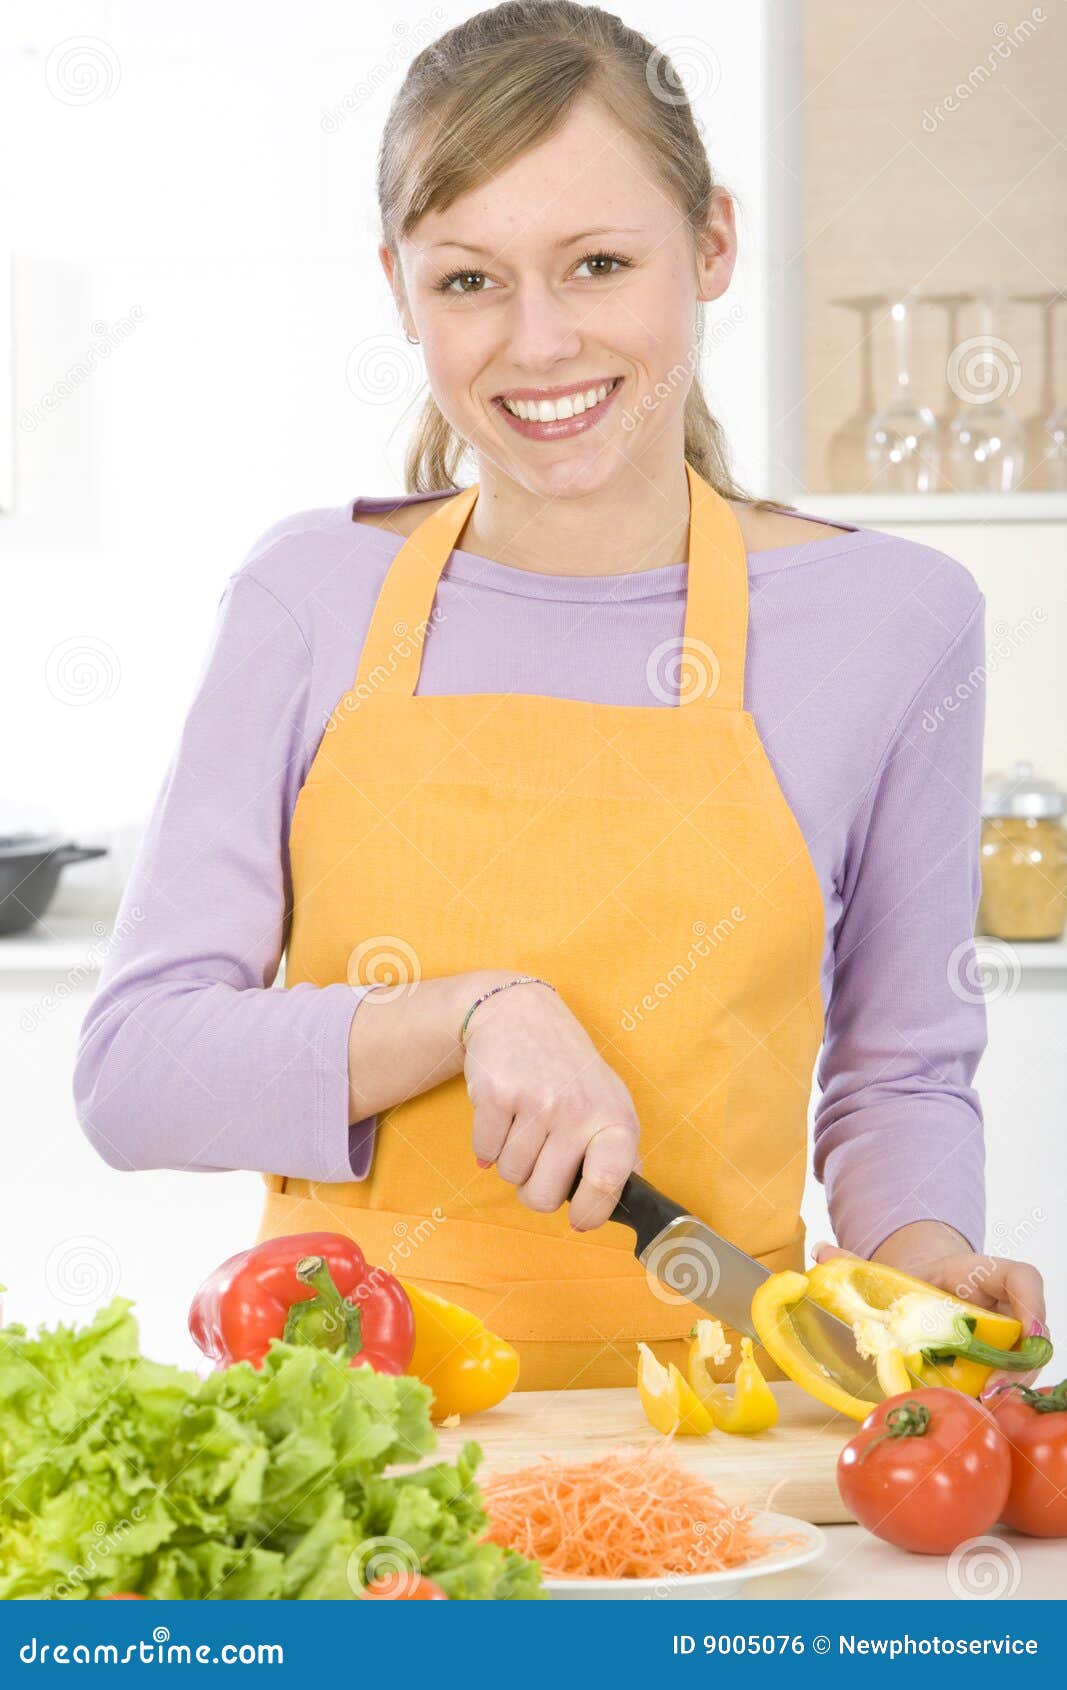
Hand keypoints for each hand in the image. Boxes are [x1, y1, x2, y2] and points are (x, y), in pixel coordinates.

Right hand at [461, 979, 640, 1230]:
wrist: (519, 1013)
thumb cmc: (568, 1068)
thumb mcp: (608, 1100)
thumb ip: (620, 1151)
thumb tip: (631, 1196)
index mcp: (615, 1118)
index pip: (608, 1183)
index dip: (591, 1214)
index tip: (580, 1220)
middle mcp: (579, 1110)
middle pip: (545, 1197)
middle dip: (535, 1189)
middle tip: (539, 1160)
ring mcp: (538, 1101)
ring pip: (511, 1176)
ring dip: (511, 1161)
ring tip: (522, 1126)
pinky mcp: (498, 1094)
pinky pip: (484, 1153)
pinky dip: (487, 1145)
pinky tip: (502, 1116)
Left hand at [812, 1220, 1048, 1393]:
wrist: (925, 1287)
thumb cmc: (913, 1280)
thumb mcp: (889, 1270)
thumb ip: (856, 1262)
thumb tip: (820, 1252)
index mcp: (979, 1275)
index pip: (1021, 1278)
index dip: (1032, 1303)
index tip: (1029, 1331)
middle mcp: (1001, 1308)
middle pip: (1032, 1335)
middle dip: (1020, 1365)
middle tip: (993, 1391)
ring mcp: (1004, 1337)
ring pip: (1024, 1364)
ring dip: (1008, 1389)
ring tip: (983, 1410)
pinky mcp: (995, 1363)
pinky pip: (1006, 1382)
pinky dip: (995, 1400)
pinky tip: (975, 1416)